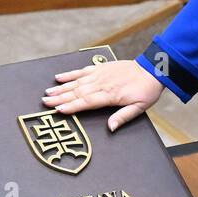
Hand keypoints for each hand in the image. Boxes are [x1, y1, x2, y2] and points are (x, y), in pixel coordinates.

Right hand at [41, 60, 165, 131]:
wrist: (153, 69)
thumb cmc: (146, 90)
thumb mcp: (139, 107)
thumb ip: (123, 117)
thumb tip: (111, 128)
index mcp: (110, 95)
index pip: (87, 102)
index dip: (72, 106)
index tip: (59, 109)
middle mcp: (102, 84)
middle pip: (77, 92)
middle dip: (60, 98)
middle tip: (44, 102)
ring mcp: (100, 74)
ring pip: (77, 82)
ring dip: (61, 88)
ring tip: (47, 93)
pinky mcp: (101, 68)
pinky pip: (82, 71)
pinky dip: (70, 74)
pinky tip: (59, 78)